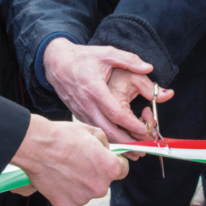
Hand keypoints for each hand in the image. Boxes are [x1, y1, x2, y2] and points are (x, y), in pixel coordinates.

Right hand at [11, 115, 128, 205]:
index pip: (123, 170)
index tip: (105, 161)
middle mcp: (100, 186)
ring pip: (88, 193)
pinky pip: (75, 205)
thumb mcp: (92, 131)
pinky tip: (63, 184)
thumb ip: (105, 144)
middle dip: (96, 174)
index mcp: (110, 168)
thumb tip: (106, 151)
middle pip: (104, 182)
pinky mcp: (68, 205)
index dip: (115, 163)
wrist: (37, 146)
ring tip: (66, 171)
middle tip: (80, 163)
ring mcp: (84, 198)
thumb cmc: (63, 136)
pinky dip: (70, 197)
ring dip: (82, 185)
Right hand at [43, 37, 171, 143]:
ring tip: (135, 151)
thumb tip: (148, 67)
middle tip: (143, 149)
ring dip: (118, 144)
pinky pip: (94, 131)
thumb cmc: (82, 58)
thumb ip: (129, 60)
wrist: (57, 63)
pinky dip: (107, 139)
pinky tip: (120, 143)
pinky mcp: (79, 116)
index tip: (145, 131)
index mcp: (95, 90)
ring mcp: (81, 112)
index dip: (131, 124)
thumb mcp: (107, 53)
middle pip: (108, 130)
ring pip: (101, 134)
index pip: (115, 113)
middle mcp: (87, 104)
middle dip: (126, 142)